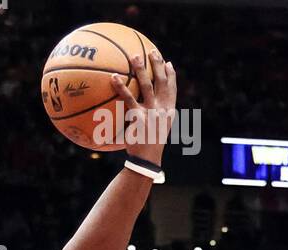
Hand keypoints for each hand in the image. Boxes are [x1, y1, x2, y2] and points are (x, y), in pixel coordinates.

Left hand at [110, 49, 176, 163]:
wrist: (146, 160)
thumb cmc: (149, 147)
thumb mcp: (157, 131)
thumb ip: (155, 118)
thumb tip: (146, 109)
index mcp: (169, 111)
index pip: (172, 88)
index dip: (171, 75)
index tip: (168, 63)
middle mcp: (162, 108)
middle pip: (162, 81)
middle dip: (157, 64)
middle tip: (151, 51)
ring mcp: (152, 112)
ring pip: (147, 85)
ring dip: (141, 69)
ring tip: (133, 56)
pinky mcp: (139, 117)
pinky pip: (128, 98)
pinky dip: (121, 87)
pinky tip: (114, 77)